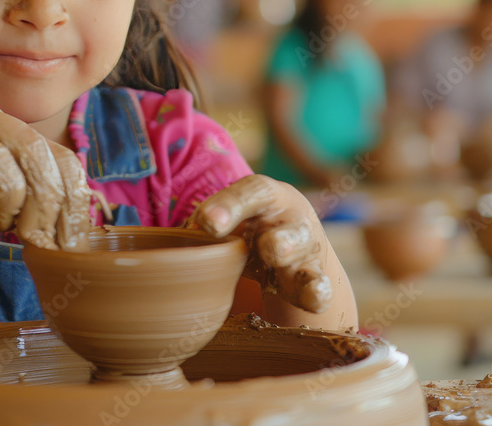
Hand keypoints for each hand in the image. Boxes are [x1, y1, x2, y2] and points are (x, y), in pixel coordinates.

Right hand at [0, 96, 89, 250]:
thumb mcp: (14, 199)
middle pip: (46, 152)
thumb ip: (45, 189)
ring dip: (33, 202)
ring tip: (21, 231)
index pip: (60, 154)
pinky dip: (7, 196)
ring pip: (27, 151)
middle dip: (57, 203)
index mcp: (6, 120)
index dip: (75, 196)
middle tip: (52, 241)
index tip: (74, 237)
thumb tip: (90, 205)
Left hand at [187, 174, 331, 312]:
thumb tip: (173, 246)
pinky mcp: (314, 277)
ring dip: (288, 251)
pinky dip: (316, 292)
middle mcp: (289, 218)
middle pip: (283, 222)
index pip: (252, 191)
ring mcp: (305, 248)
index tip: (206, 222)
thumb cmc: (246, 228)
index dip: (229, 203)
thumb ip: (205, 227)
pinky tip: (313, 300)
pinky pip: (317, 285)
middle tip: (258, 244)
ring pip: (301, 249)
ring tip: (275, 255)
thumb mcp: (229, 220)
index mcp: (265, 196)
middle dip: (266, 229)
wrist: (289, 250)